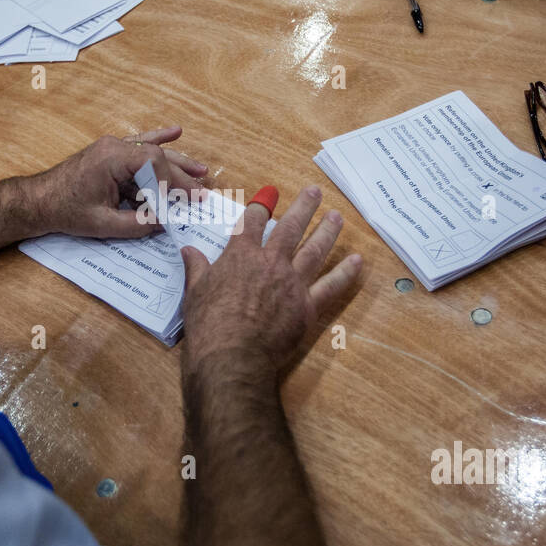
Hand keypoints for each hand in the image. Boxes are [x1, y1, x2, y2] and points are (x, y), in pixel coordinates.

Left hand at [28, 126, 207, 239]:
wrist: (38, 201)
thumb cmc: (65, 211)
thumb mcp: (103, 224)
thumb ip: (137, 224)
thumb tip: (165, 222)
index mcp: (111, 159)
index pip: (152, 163)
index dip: (170, 184)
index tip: (181, 203)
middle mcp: (114, 147)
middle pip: (157, 158)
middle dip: (180, 178)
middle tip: (201, 194)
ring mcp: (112, 148)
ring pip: (152, 152)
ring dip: (176, 163)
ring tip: (201, 171)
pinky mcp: (110, 154)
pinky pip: (139, 145)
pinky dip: (158, 140)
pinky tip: (176, 132)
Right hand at [180, 184, 361, 378]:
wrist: (232, 354)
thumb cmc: (208, 324)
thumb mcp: (195, 292)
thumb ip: (196, 268)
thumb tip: (188, 250)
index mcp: (241, 255)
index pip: (251, 223)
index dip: (259, 208)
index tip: (267, 196)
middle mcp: (270, 262)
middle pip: (290, 227)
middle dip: (303, 207)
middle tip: (315, 192)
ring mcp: (292, 282)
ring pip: (314, 250)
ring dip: (327, 231)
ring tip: (337, 217)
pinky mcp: (307, 306)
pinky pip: (331, 286)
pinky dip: (345, 273)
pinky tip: (357, 261)